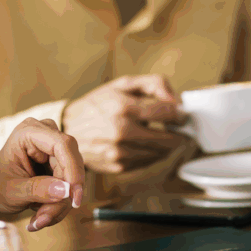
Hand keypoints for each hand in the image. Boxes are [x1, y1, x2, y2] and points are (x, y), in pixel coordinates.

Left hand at [0, 118, 85, 231]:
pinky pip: (69, 186)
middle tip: (43, 219)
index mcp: (28, 133)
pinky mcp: (60, 163)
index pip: (62, 145)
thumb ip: (37, 189)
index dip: (73, 171)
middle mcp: (46, 135)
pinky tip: (42, 213)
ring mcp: (54, 148)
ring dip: (59, 205)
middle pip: (70, 165)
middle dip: (61, 198)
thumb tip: (65, 190)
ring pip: (72, 179)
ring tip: (38, 219)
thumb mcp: (11, 191)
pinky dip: (58, 204)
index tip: (74, 198)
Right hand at [60, 75, 189, 173]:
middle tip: (179, 128)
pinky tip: (145, 144)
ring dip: (168, 145)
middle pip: (171, 139)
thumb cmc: (98, 104)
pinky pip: (148, 162)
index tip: (181, 114)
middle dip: (179, 133)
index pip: (169, 113)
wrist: (68, 128)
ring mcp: (120, 152)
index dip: (180, 114)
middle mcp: (122, 131)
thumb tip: (177, 100)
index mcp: (124, 107)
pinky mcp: (118, 166)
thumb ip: (154, 84)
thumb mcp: (122, 84)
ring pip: (162, 153)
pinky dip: (152, 153)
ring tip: (162, 134)